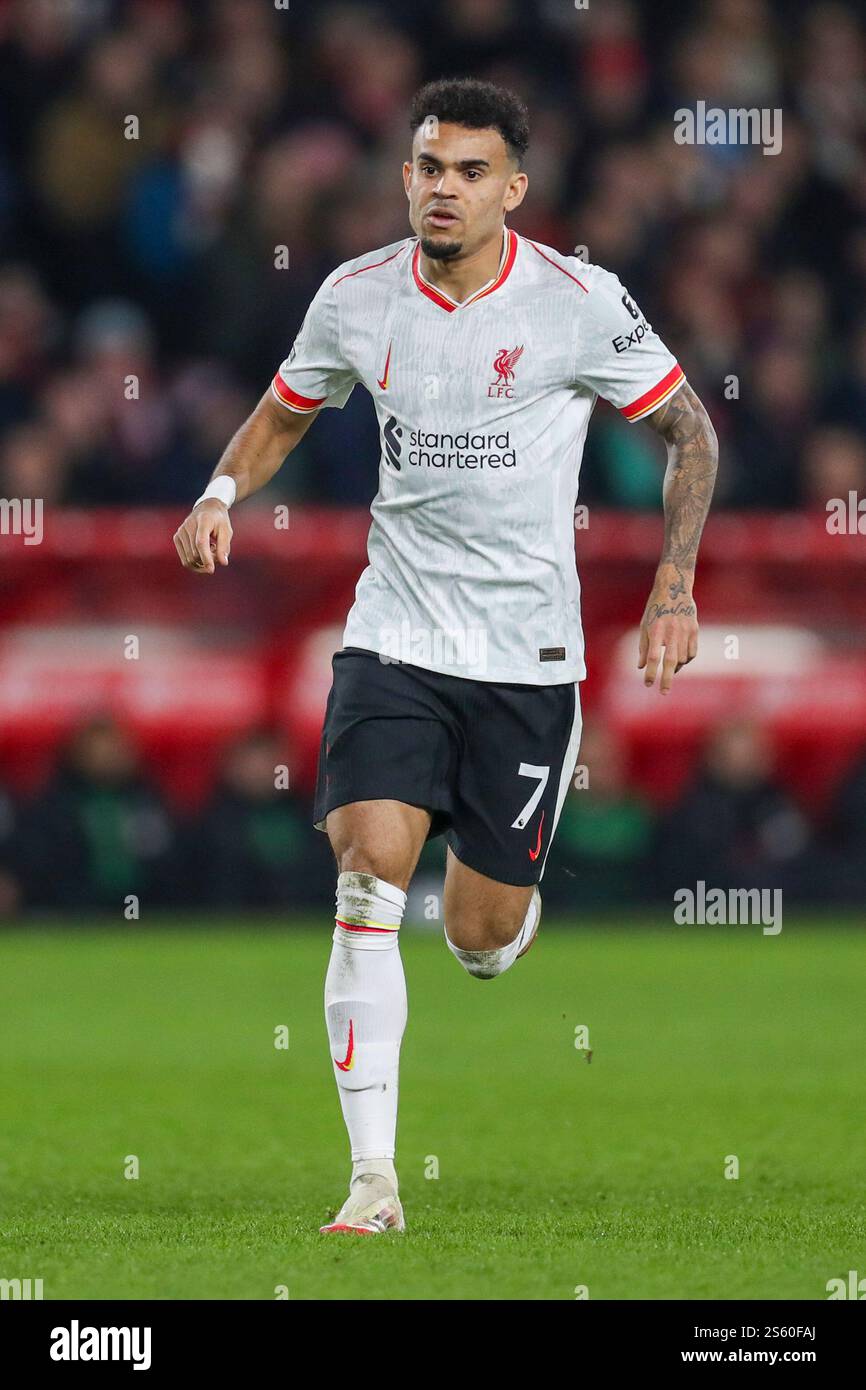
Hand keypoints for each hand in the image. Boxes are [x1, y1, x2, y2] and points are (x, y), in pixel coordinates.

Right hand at [173, 500, 231, 574]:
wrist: (207, 508)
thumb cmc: (219, 520)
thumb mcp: (226, 531)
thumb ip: (224, 546)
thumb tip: (223, 563)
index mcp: (203, 520)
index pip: (201, 543)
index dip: (206, 558)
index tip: (211, 570)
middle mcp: (188, 525)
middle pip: (195, 554)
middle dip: (208, 561)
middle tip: (217, 553)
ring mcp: (180, 532)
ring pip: (189, 559)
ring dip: (202, 562)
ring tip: (211, 550)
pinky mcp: (177, 538)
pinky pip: (185, 559)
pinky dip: (195, 562)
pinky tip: (203, 551)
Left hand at [637, 564, 697, 693]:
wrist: (674, 588)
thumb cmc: (655, 609)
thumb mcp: (644, 625)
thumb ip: (643, 647)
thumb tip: (641, 667)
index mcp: (656, 630)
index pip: (653, 656)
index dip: (650, 672)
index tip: (648, 683)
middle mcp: (671, 631)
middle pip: (670, 661)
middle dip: (667, 679)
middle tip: (663, 692)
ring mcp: (685, 630)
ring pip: (683, 658)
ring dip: (676, 667)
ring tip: (670, 669)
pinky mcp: (694, 629)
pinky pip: (692, 651)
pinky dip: (687, 659)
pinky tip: (681, 660)